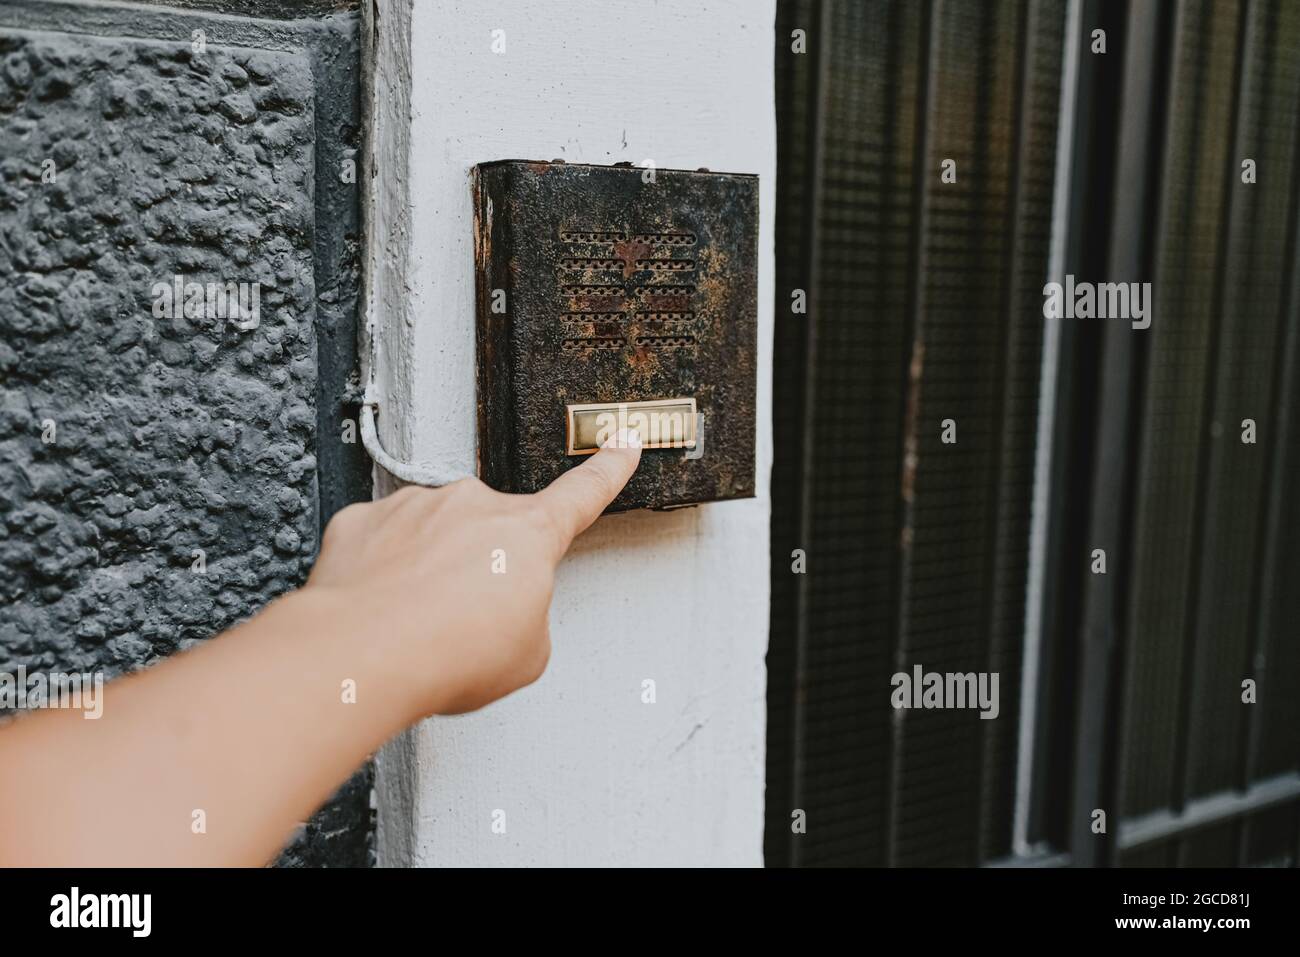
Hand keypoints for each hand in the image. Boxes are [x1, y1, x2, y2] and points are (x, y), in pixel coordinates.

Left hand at [305, 429, 642, 715]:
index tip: (619, 445)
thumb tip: (500, 615)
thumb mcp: (527, 654)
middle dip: (482, 572)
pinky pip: (382, 543)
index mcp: (528, 535)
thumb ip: (525, 618)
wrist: (366, 653)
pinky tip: (379, 608)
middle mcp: (474, 506)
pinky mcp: (364, 520)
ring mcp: (416, 507)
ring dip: (430, 573)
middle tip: (464, 622)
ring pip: (433, 538)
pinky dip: (381, 573)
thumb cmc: (448, 653)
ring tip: (418, 623)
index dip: (607, 471)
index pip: (582, 495)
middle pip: (491, 535)